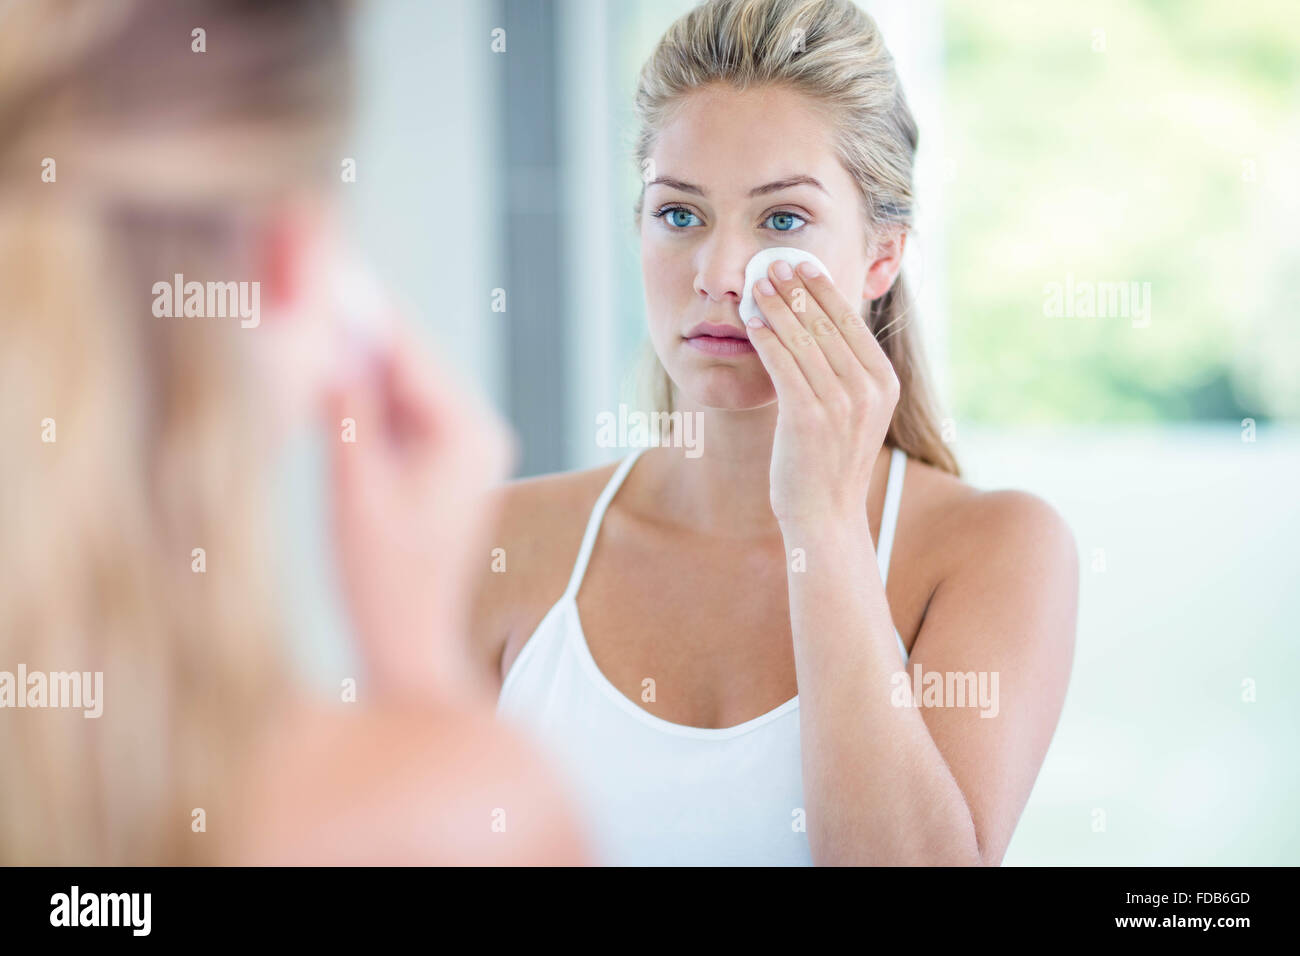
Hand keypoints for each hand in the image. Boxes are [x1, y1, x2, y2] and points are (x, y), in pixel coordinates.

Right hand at [325, 317, 515, 703]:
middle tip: (305, 289)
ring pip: (399, 385)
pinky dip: (361, 397)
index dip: (362, 313)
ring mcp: (462, 448)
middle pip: (407, 363)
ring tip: (304, 323)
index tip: (323, 269)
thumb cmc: (383, 578)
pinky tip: (320, 375)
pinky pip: (397, 413)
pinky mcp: (440, 463)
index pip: (410, 354)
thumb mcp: (354, 487)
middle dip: (355, 332)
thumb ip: (347, 410)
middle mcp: (477, 433)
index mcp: (469, 434)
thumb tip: (331, 341)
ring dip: (353, 362)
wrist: (405, 640)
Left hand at [744, 259, 898, 528]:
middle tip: (773, 263)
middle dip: (797, 289)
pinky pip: (783, 365)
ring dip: (777, 306)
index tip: (802, 266)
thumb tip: (819, 325)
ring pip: (802, 339)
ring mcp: (841, 403)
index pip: (851, 323)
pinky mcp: (808, 416)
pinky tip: (751, 322)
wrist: (826, 516)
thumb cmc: (830, 463)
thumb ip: (845, 371)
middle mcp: (868, 389)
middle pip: (826, 324)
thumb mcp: (852, 412)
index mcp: (884, 383)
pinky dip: (766, 338)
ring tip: (757, 285)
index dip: (823, 290)